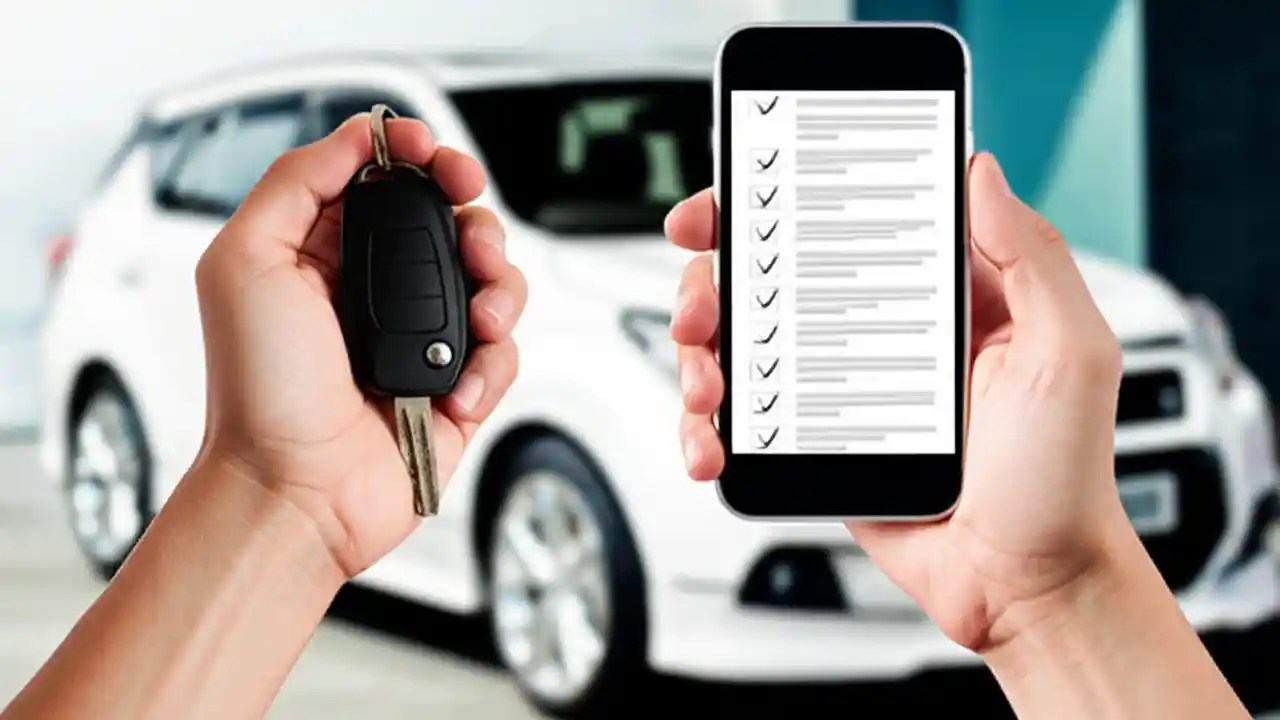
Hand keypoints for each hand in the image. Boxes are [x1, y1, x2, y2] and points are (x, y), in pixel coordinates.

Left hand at [192, 115, 525, 578]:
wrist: (297, 492)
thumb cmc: (259, 392)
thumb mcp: (245, 261)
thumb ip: (297, 181)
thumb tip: (358, 136)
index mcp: (325, 253)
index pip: (389, 182)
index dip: (421, 158)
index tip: (434, 156)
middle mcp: (377, 292)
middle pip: (454, 223)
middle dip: (475, 218)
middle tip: (472, 233)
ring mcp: (421, 340)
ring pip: (494, 282)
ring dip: (501, 288)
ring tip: (481, 317)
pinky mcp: (458, 388)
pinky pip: (505, 353)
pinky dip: (492, 365)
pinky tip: (455, 389)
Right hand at [668, 153, 1136, 651]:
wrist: (1023, 584)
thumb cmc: (1060, 478)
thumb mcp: (1071, 353)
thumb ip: (1032, 256)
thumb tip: (979, 171)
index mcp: (937, 293)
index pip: (845, 214)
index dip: (778, 192)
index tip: (734, 192)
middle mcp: (877, 330)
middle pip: (768, 274)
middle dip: (712, 278)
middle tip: (703, 307)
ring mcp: (835, 389)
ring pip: (739, 345)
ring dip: (699, 357)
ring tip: (709, 390)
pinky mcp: (811, 444)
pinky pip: (740, 422)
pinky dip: (706, 430)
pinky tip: (713, 447)